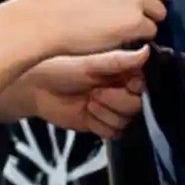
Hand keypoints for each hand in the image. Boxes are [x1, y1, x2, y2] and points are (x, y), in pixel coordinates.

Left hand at [28, 47, 149, 140]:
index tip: (126, 83)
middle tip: (96, 93)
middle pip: (137, 105)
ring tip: (89, 101)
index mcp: (122, 70)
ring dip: (106, 113)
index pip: (144, 82)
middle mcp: (120, 89)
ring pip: (126, 120)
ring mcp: (111, 108)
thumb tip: (147, 51)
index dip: (136, 87)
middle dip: (117, 101)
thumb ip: (120, 60)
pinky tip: (86, 114)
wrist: (37, 89)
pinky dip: (100, 125)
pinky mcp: (101, 124)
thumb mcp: (92, 63)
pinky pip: (114, 133)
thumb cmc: (62, 67)